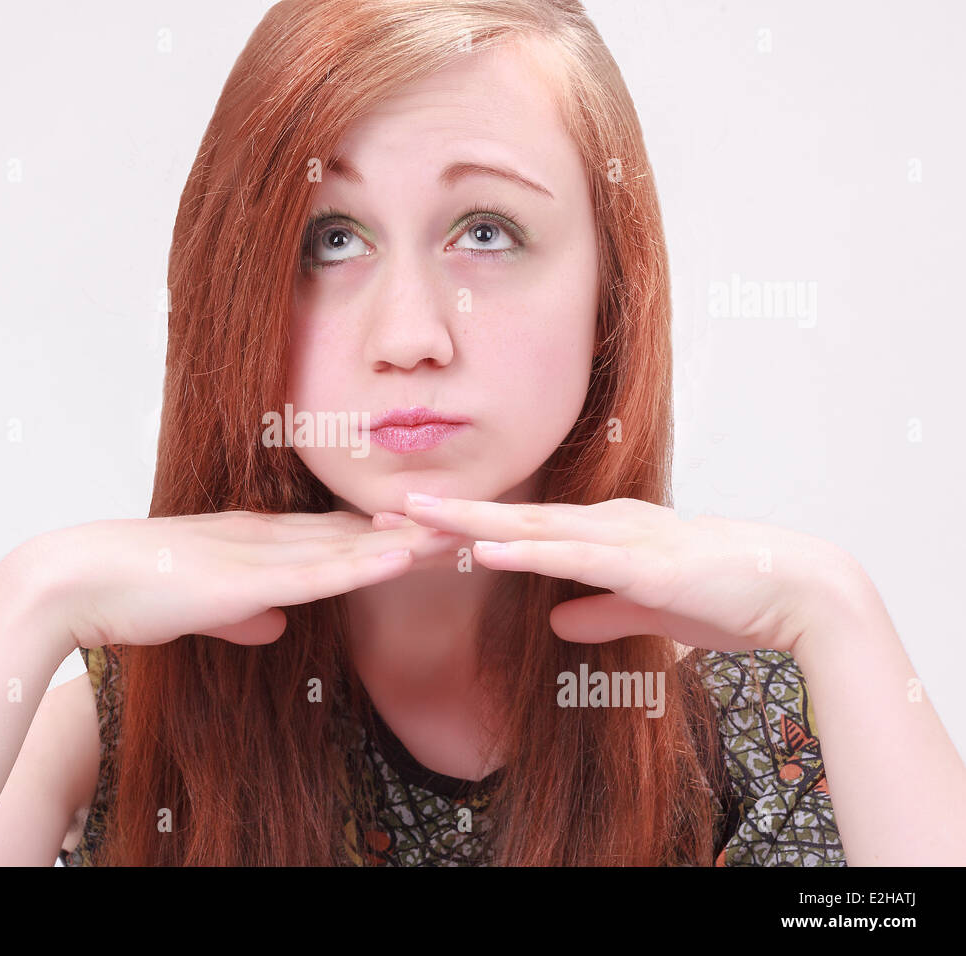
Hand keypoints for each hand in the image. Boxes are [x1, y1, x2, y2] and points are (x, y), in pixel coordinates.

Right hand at [20, 510, 465, 649]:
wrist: (75, 579)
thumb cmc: (126, 590)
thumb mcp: (199, 605)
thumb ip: (241, 613)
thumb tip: (275, 624)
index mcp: (251, 539)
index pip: (331, 533)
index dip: (382, 529)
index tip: (429, 526)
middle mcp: (263, 536)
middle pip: (353, 532)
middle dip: (412, 529)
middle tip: (467, 519)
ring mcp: (259, 554)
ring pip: (348, 546)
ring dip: (406, 540)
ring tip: (460, 531)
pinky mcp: (248, 578)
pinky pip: (321, 572)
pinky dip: (365, 564)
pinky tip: (404, 554)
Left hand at [380, 493, 866, 655]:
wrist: (797, 591)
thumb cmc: (730, 596)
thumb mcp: (648, 611)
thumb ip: (600, 610)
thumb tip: (558, 619)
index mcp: (605, 533)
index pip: (521, 527)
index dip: (466, 527)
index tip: (415, 529)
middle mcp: (605, 524)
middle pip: (512, 516)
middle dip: (449, 514)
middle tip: (387, 507)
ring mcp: (621, 538)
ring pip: (530, 525)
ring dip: (470, 519)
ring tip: (415, 514)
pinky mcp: (640, 563)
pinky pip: (571, 555)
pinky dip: (524, 548)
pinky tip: (483, 546)